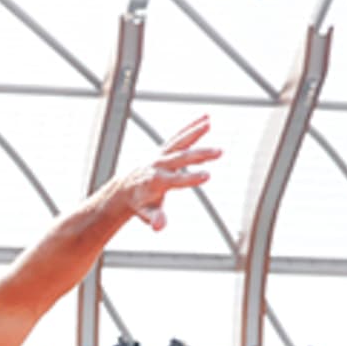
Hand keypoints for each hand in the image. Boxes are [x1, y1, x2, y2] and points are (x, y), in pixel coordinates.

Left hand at [121, 115, 222, 231]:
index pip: (176, 180)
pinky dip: (192, 126)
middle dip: (200, 154)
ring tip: (209, 123)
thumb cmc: (141, 202)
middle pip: (181, 158)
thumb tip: (159, 227)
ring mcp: (162, 154)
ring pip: (180, 141)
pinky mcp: (165, 148)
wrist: (127, 187)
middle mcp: (159, 164)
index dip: (191, 178)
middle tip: (219, 152)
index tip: (207, 176)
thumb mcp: (146, 214)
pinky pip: (179, 136)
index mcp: (156, 181)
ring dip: (195, 132)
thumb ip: (154, 219)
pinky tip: (206, 118)